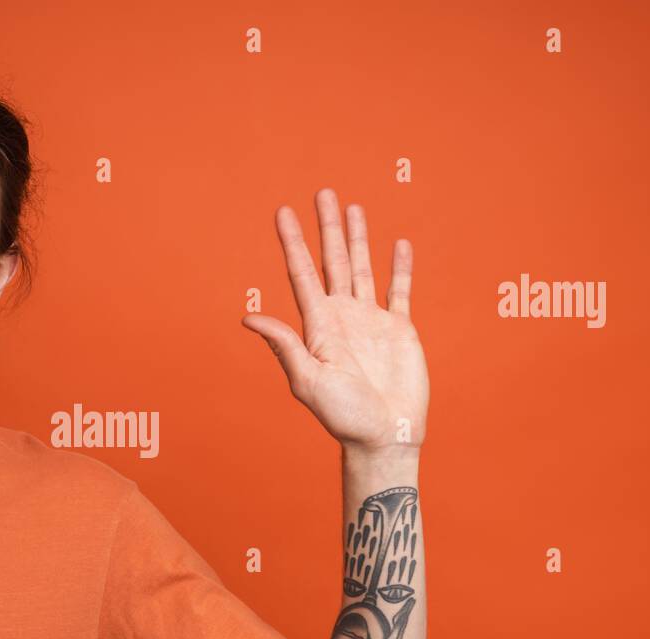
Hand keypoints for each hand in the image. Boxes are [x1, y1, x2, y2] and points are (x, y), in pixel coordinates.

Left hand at [242, 188, 428, 454]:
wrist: (384, 435)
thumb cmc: (343, 416)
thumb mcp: (307, 380)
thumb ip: (284, 346)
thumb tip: (249, 318)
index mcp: (318, 325)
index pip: (301, 273)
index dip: (292, 243)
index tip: (282, 212)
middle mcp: (342, 317)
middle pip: (332, 261)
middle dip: (326, 228)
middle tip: (323, 192)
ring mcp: (371, 321)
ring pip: (362, 268)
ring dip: (358, 238)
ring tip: (352, 207)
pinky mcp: (400, 329)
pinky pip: (399, 291)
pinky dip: (399, 268)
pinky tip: (397, 244)